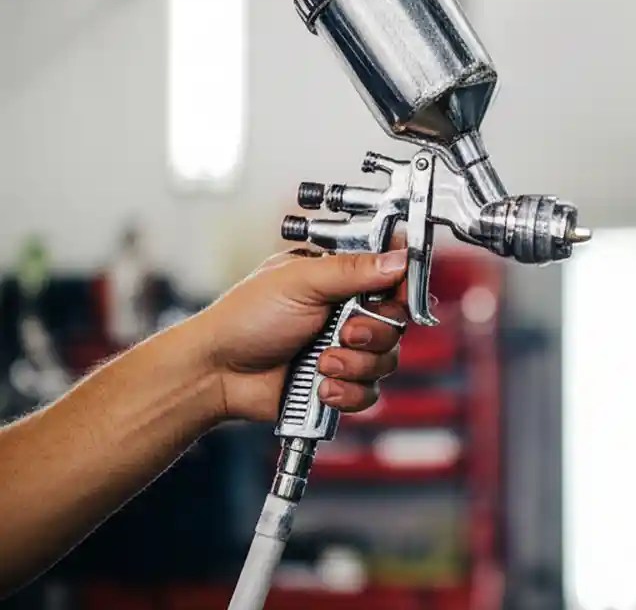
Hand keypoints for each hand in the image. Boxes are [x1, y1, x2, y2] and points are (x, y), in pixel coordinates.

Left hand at [185, 249, 408, 422]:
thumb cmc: (245, 318)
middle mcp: (347, 311)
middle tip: (345, 334)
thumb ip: (352, 269)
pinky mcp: (340, 382)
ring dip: (356, 365)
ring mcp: (345, 348)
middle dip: (374, 333)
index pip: (392, 274)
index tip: (397, 294)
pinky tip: (321, 387)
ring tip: (322, 364)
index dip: (402, 285)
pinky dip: (348, 392)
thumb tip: (398, 259)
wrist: (217, 373)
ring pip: (387, 359)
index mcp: (340, 277)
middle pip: (396, 321)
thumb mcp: (300, 281)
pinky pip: (370, 392)